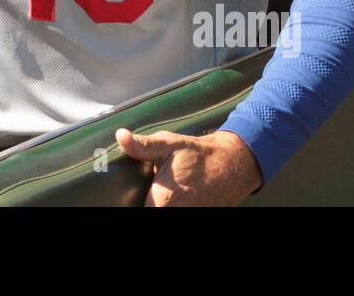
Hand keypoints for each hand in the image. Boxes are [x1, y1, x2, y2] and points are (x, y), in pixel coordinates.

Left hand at [115, 128, 261, 206]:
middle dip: (143, 203)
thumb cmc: (198, 155)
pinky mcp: (198, 218)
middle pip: (148, 212)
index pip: (137, 211)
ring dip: (157, 205)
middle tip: (145, 191)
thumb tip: (121, 136)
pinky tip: (170, 198)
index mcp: (163, 202)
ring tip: (157, 194)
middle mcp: (175, 215)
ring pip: (161, 215)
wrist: (232, 165)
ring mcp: (189, 218)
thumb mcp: (168, 144)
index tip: (128, 198)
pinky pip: (175, 217)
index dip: (130, 204)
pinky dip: (171, 207)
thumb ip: (142, 146)